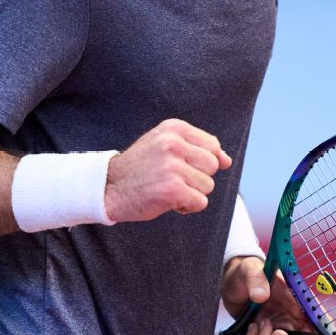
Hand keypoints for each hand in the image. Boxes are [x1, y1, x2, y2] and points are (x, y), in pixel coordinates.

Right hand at [104, 119, 232, 222]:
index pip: (212, 145)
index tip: (181, 166)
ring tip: (168, 189)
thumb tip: (227, 160)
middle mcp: (173, 143)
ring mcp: (172, 166)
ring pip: (207, 185)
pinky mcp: (172, 189)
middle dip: (198, 177)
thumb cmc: (141, 168)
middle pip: (212, 165)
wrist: (108, 187)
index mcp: (173, 128)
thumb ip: (198, 149)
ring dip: (191, 193)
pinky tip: (169, 202)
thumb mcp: (166, 147)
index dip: (201, 161)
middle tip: (174, 179)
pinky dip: (187, 206)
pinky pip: (200, 202)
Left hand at [222, 256, 330, 334]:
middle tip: (275, 333)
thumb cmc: (247, 272)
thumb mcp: (250, 269)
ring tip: (257, 323)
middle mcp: (293, 321)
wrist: (230, 282)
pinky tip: (250, 328)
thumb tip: (261, 295)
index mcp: (298, 303)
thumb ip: (257, 279)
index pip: (320, 327)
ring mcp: (280, 332)